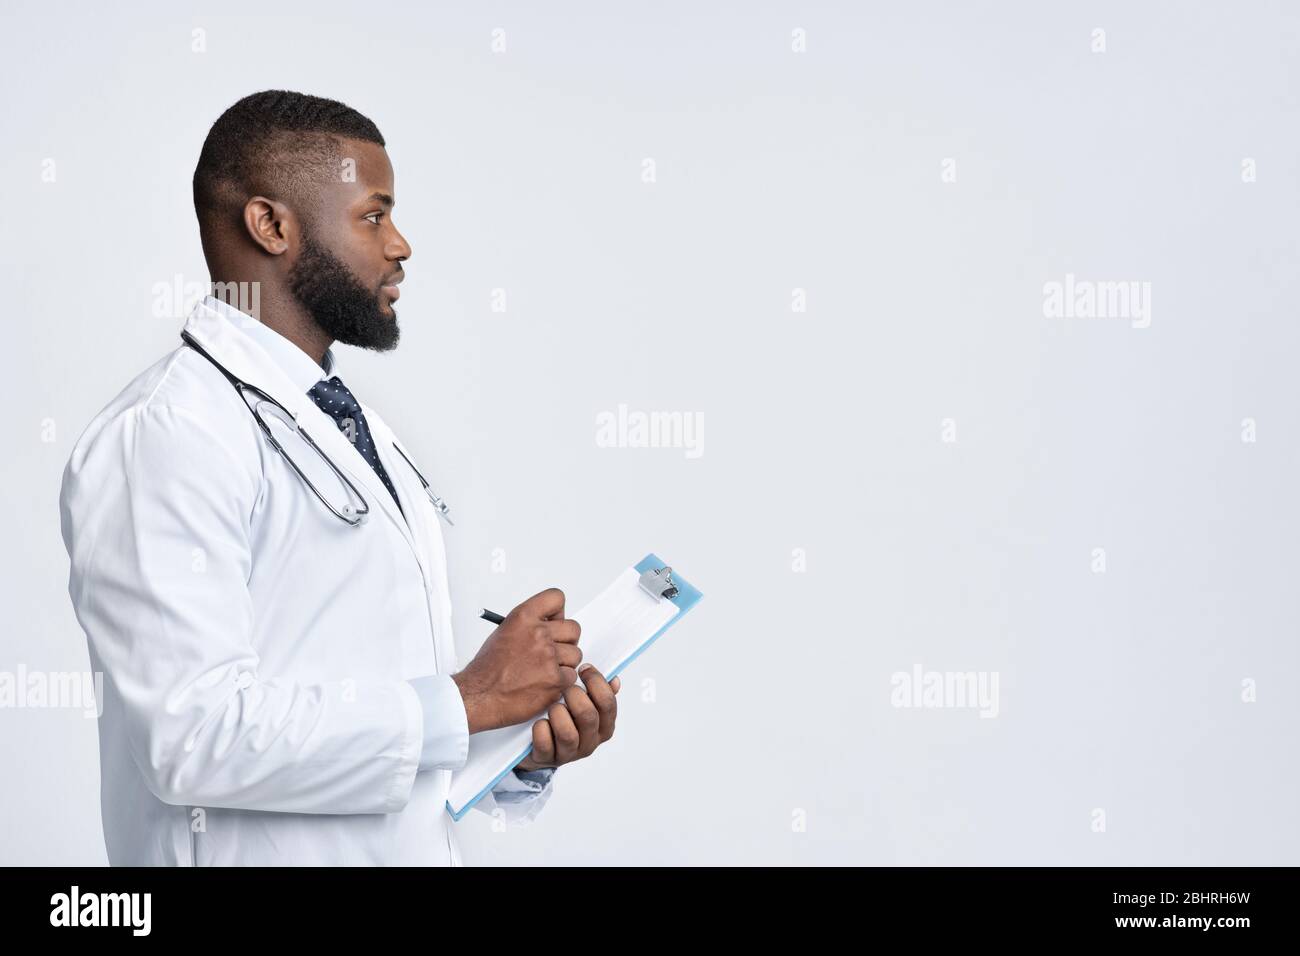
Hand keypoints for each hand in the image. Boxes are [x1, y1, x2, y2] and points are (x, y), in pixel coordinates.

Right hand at [452, 588, 581, 733]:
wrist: (480, 696)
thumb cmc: (487, 669)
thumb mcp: (504, 632)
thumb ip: (528, 625)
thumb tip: (548, 625)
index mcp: (523, 617)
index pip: (556, 598)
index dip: (558, 611)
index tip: (555, 620)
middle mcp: (538, 634)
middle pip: (573, 628)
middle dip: (566, 640)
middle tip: (554, 649)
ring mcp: (548, 656)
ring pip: (575, 654)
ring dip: (564, 663)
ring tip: (543, 670)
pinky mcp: (555, 679)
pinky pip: (571, 676)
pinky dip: (561, 682)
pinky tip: (543, 683)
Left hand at [515, 664, 621, 770]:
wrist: (541, 749)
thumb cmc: (565, 722)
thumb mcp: (584, 708)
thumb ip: (599, 695)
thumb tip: (614, 681)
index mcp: (604, 727)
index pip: (608, 703)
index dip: (596, 681)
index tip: (583, 669)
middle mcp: (590, 743)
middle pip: (588, 715)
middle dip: (573, 695)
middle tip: (564, 688)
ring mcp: (569, 754)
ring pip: (567, 733)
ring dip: (557, 713)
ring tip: (552, 707)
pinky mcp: (547, 759)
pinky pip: (544, 743)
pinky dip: (540, 729)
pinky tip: (539, 722)